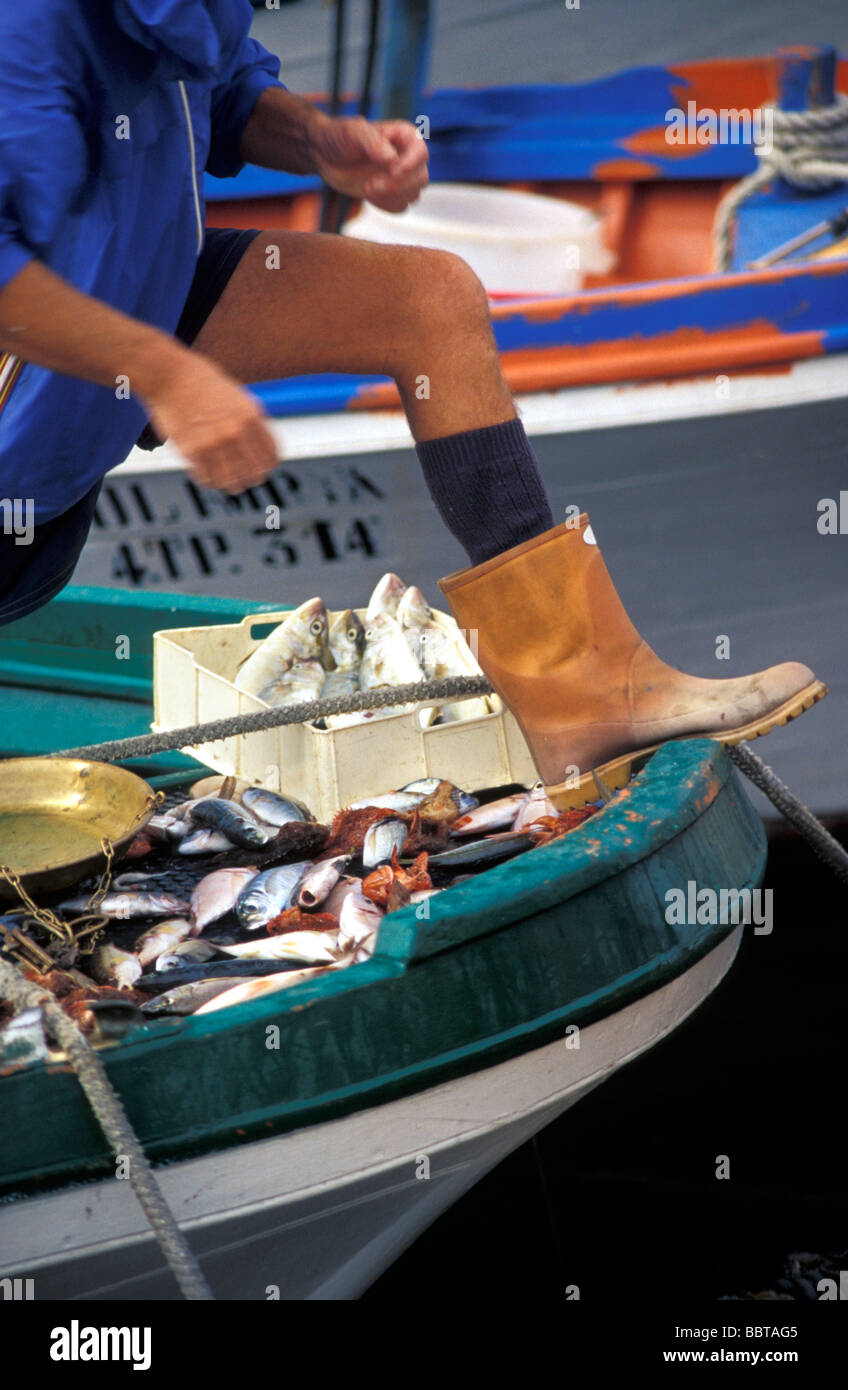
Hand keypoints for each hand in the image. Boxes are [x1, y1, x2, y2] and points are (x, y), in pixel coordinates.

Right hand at [144, 354, 278, 494]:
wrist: (170, 376)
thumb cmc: (201, 382)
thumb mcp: (238, 396)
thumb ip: (251, 420)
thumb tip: (262, 445)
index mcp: (250, 417)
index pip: (271, 455)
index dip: (270, 465)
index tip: (265, 468)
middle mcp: (235, 432)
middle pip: (255, 472)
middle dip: (253, 478)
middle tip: (248, 480)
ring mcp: (214, 443)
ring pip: (232, 481)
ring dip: (232, 484)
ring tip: (230, 484)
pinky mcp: (193, 451)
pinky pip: (208, 478)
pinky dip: (211, 481)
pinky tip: (210, 477)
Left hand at [309, 114, 428, 212]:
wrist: (325, 154)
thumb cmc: (339, 136)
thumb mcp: (353, 132)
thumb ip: (372, 142)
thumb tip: (392, 159)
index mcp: (404, 136)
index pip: (420, 152)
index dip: (412, 163)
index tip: (395, 171)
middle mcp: (407, 157)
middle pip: (421, 178)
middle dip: (398, 185)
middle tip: (371, 185)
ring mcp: (401, 177)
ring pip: (413, 195)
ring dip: (391, 197)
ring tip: (366, 188)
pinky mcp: (392, 194)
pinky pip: (401, 207)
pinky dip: (387, 205)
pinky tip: (368, 194)